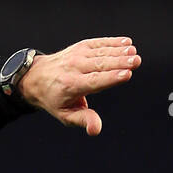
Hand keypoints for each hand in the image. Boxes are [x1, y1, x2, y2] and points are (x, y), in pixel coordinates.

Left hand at [18, 36, 140, 135]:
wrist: (36, 78)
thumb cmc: (55, 99)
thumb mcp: (65, 114)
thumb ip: (83, 120)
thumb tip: (96, 130)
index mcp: (70, 86)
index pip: (93, 81)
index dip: (110, 78)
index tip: (127, 74)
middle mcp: (73, 68)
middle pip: (100, 65)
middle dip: (119, 63)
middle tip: (136, 61)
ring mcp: (77, 55)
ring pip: (101, 52)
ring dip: (118, 51)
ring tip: (133, 53)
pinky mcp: (80, 46)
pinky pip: (98, 43)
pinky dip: (112, 42)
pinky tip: (126, 43)